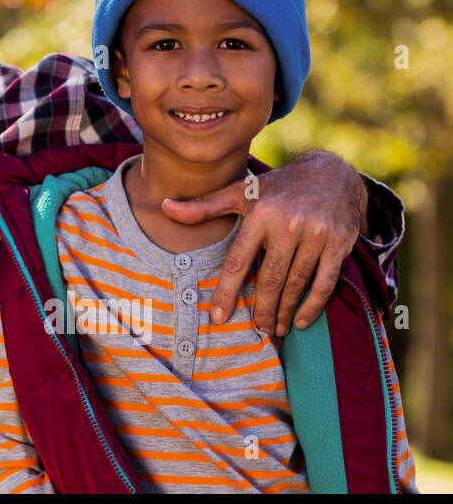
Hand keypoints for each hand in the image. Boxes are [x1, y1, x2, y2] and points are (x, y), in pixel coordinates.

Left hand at [161, 151, 365, 336]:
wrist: (332, 173)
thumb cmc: (278, 188)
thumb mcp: (240, 191)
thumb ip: (204, 206)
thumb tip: (164, 207)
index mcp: (260, 213)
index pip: (238, 261)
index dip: (226, 292)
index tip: (218, 318)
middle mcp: (288, 224)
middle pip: (270, 278)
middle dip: (261, 309)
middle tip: (256, 330)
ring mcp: (316, 234)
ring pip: (296, 283)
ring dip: (285, 311)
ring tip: (275, 330)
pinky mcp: (339, 243)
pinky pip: (325, 282)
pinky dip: (314, 305)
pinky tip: (301, 321)